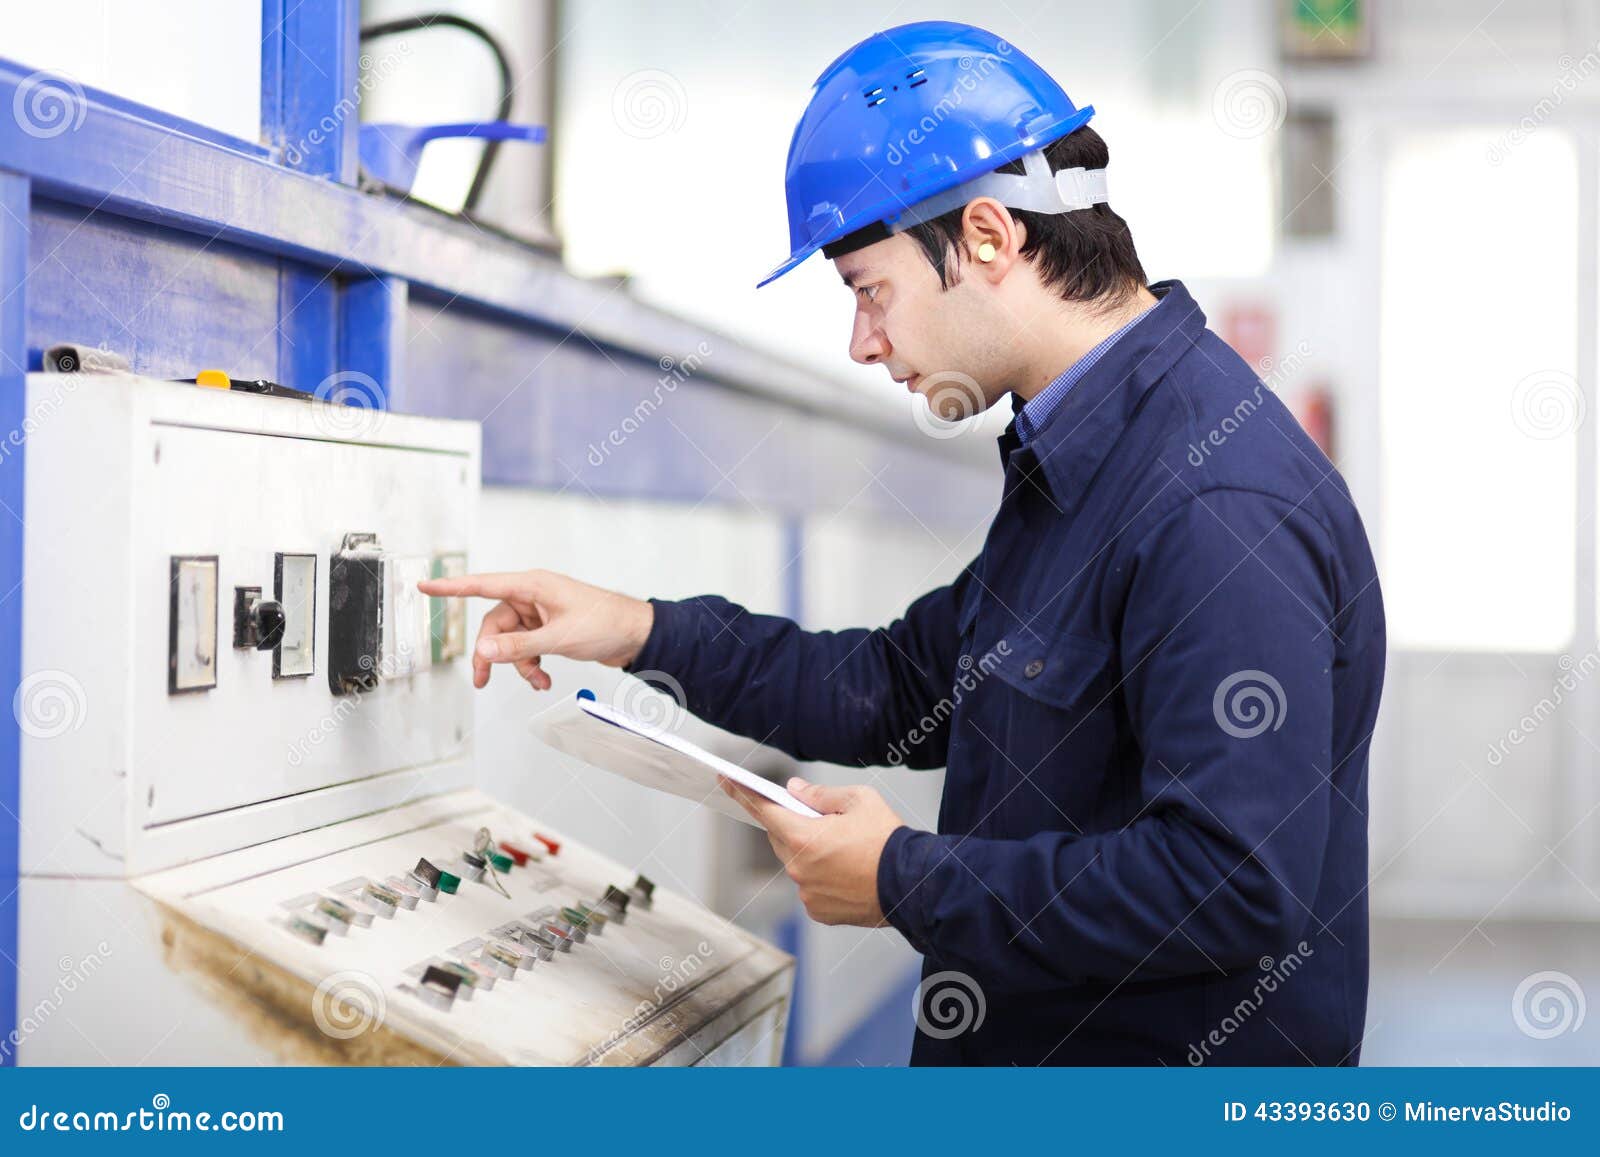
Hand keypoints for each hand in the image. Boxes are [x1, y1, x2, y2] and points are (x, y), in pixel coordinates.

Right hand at [417, 569, 653, 690]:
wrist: (636, 635)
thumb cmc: (605, 623)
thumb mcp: (558, 638)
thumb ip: (518, 646)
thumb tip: (483, 649)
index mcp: (532, 586)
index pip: (482, 584)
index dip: (451, 587)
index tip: (425, 585)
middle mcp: (532, 596)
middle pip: (494, 624)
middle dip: (493, 653)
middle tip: (483, 680)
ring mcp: (540, 613)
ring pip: (510, 640)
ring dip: (519, 664)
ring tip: (537, 680)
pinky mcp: (548, 628)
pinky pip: (525, 647)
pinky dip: (531, 664)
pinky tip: (544, 678)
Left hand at [722, 777, 904, 926]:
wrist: (913, 884)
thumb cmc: (888, 840)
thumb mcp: (858, 800)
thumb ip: (820, 795)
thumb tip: (795, 790)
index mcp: (803, 837)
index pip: (762, 810)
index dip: (741, 793)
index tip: (724, 781)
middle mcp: (798, 868)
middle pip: (781, 837)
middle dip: (792, 824)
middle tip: (818, 818)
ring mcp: (806, 893)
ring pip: (796, 864)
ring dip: (809, 852)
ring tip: (844, 847)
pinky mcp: (818, 911)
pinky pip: (809, 887)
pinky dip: (820, 876)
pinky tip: (847, 870)